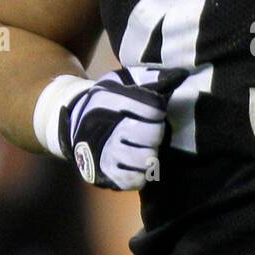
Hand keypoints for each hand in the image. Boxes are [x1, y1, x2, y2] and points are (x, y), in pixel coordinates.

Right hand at [58, 65, 179, 189]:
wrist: (73, 123)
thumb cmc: (108, 101)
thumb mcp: (123, 81)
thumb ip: (150, 77)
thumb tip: (181, 75)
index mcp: (113, 101)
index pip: (153, 109)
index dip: (157, 111)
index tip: (153, 111)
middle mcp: (109, 128)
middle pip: (153, 134)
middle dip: (156, 131)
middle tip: (149, 130)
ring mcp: (107, 153)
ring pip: (146, 158)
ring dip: (150, 153)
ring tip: (144, 148)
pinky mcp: (105, 174)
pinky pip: (136, 179)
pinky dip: (141, 174)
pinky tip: (138, 164)